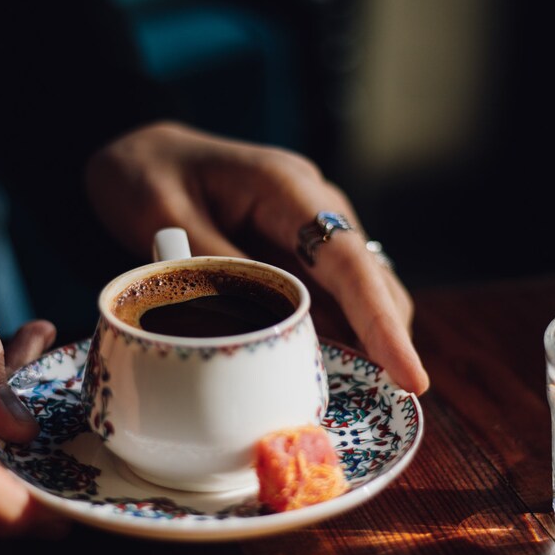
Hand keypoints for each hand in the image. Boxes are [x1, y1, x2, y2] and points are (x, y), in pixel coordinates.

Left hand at [85, 122, 428, 393]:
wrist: (143, 153)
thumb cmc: (146, 175)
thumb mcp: (162, 216)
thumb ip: (215, 268)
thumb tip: (262, 330)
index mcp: (286, 188)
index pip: (348, 261)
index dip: (381, 322)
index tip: (411, 377)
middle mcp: (314, 206)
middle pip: (372, 280)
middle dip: (387, 339)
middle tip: (385, 400)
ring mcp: (310, 228)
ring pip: (359, 291)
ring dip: (365, 340)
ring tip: (358, 392)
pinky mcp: (297, 250)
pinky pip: (329, 295)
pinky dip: (336, 331)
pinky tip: (324, 363)